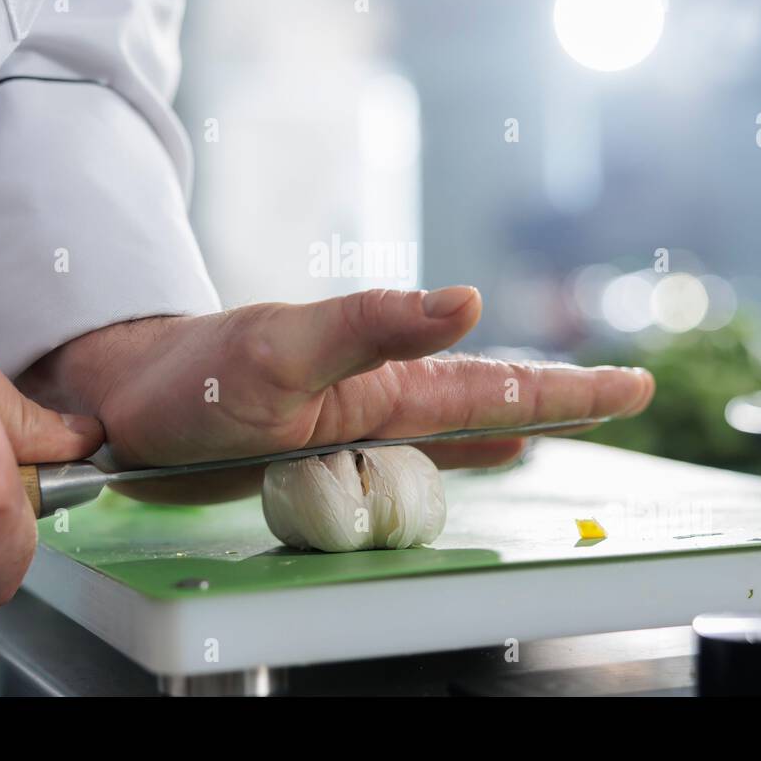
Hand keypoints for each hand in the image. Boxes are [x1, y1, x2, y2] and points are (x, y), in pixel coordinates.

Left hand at [19, 286, 653, 503]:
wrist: (129, 399)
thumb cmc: (200, 375)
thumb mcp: (286, 346)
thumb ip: (373, 324)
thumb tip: (471, 302)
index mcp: (385, 376)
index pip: (494, 385)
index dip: (564, 389)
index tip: (630, 386)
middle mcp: (381, 397)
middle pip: (489, 403)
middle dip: (561, 400)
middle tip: (626, 394)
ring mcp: (355, 423)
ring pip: (455, 428)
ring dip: (516, 424)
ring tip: (566, 420)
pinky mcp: (325, 450)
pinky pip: (408, 456)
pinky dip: (453, 456)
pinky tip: (477, 458)